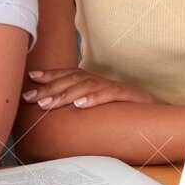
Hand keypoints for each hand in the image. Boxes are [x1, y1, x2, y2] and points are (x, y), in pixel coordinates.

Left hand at [22, 68, 155, 108]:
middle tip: (31, 98)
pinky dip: (93, 98)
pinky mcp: (126, 95)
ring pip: (86, 86)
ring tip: (48, 104)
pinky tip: (80, 105)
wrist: (153, 110)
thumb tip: (56, 109)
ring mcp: (113, 87)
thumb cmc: (123, 109)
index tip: (31, 77)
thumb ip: (81, 102)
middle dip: (49, 88)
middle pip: (72, 80)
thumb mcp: (99, 104)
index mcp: (92, 81)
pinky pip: (108, 95)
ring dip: (65, 94)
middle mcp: (100, 80)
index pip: (68, 74)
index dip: (50, 75)